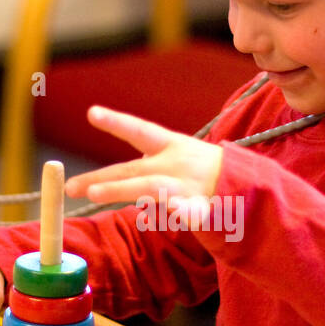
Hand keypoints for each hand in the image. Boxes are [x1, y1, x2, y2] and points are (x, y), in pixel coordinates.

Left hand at [64, 106, 224, 218]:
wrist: (253, 187)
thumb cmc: (210, 174)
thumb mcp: (180, 158)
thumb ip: (146, 166)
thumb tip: (102, 181)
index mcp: (172, 147)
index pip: (140, 131)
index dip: (116, 122)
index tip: (92, 112)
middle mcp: (176, 164)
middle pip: (132, 169)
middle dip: (101, 177)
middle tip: (72, 186)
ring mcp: (189, 187)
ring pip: (149, 187)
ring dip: (120, 189)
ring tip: (94, 194)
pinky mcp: (202, 210)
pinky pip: (189, 212)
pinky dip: (182, 212)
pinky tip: (174, 212)